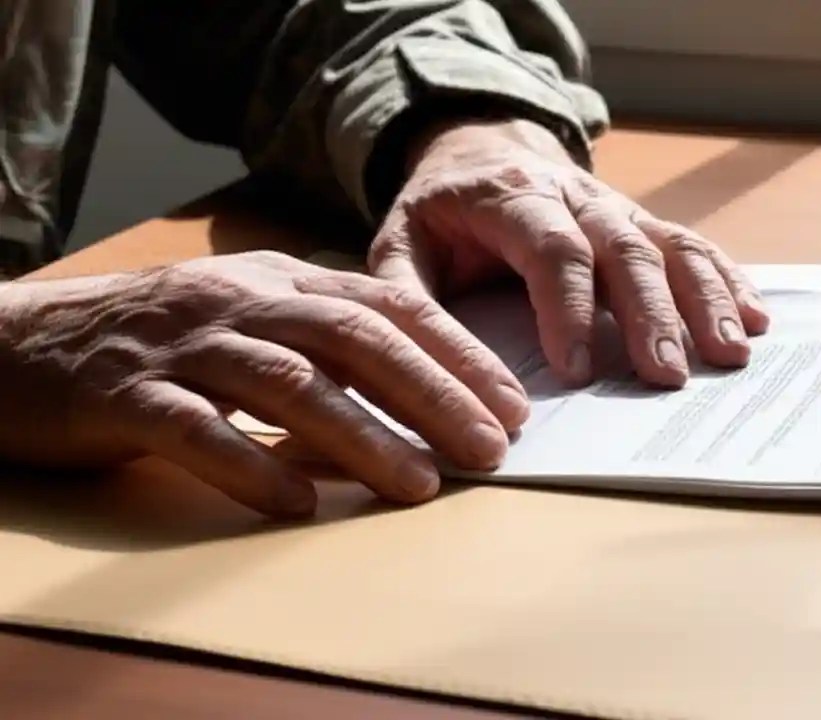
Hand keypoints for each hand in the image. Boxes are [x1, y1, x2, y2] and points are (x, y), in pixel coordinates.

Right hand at [0, 251, 528, 517]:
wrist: (17, 341)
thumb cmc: (155, 339)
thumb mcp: (246, 320)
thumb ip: (322, 345)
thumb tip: (415, 400)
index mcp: (276, 280)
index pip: (387, 306)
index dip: (456, 353)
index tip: (513, 404)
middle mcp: (237, 302)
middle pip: (354, 339)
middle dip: (433, 394)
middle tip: (490, 448)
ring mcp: (180, 346)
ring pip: (287, 383)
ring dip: (364, 436)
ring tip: (421, 484)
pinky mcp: (123, 397)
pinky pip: (194, 431)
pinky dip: (249, 465)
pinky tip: (296, 503)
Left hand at [368, 119, 770, 388]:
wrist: (481, 151)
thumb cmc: (442, 215)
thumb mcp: (401, 246)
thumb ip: (408, 297)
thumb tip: (428, 368)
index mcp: (512, 199)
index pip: (551, 249)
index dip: (566, 309)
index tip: (575, 372)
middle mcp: (577, 198)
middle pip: (625, 249)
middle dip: (652, 314)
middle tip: (667, 376)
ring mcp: (619, 208)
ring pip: (671, 245)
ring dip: (705, 299)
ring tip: (731, 354)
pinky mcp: (644, 222)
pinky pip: (693, 245)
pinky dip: (729, 280)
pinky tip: (756, 318)